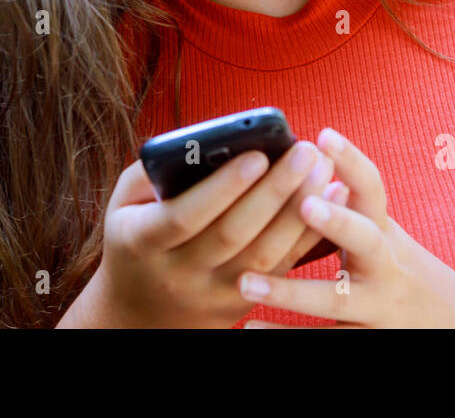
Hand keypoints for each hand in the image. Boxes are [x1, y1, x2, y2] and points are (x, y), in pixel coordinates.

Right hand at [66, 141, 345, 327]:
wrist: (140, 313)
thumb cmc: (134, 239)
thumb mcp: (125, 204)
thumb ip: (155, 172)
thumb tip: (206, 142)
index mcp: (142, 243)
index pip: (184, 217)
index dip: (222, 188)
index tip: (257, 154)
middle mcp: (179, 275)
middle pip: (233, 235)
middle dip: (274, 191)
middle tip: (305, 151)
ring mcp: (213, 294)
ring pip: (264, 256)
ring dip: (298, 211)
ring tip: (322, 170)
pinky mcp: (242, 305)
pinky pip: (281, 269)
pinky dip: (308, 234)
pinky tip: (329, 200)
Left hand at [237, 128, 454, 327]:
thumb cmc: (399, 270)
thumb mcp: (381, 234)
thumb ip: (348, 203)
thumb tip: (311, 156)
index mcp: (382, 233)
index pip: (373, 190)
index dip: (352, 160)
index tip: (324, 135)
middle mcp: (384, 269)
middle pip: (366, 242)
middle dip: (338, 222)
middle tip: (305, 203)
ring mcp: (376, 309)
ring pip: (334, 301)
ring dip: (290, 290)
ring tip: (247, 280)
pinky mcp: (366, 342)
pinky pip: (323, 343)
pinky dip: (285, 337)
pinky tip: (250, 328)